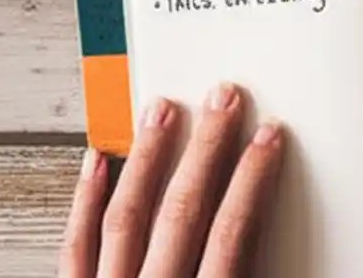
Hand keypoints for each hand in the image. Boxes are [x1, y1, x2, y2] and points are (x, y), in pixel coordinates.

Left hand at [59, 83, 284, 277]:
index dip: (254, 179)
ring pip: (127, 216)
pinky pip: (76, 245)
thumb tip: (286, 239)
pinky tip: (98, 160)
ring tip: (162, 111)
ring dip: (148, 156)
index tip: (267, 139)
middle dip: (207, 148)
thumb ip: (256, 271)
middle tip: (223, 101)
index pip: (232, 232)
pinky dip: (86, 199)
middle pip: (183, 210)